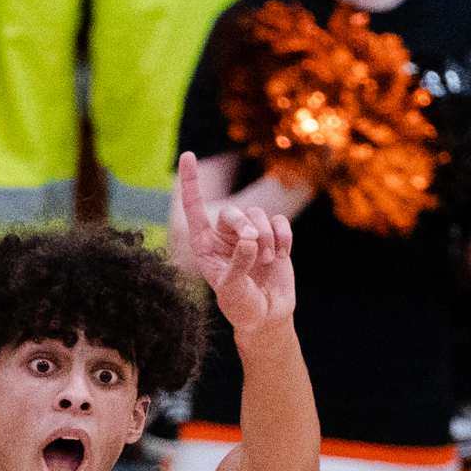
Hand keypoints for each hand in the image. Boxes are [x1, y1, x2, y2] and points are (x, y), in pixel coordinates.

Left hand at [178, 151, 295, 335]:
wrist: (267, 315)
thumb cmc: (241, 306)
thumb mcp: (232, 290)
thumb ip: (238, 264)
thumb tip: (250, 239)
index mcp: (204, 246)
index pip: (194, 208)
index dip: (190, 182)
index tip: (187, 155)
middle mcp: (224, 236)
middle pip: (232, 211)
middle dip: (244, 225)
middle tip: (253, 244)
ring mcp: (250, 235)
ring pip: (259, 215)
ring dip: (267, 238)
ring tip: (268, 261)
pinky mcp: (274, 237)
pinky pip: (280, 222)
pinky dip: (284, 237)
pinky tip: (282, 255)